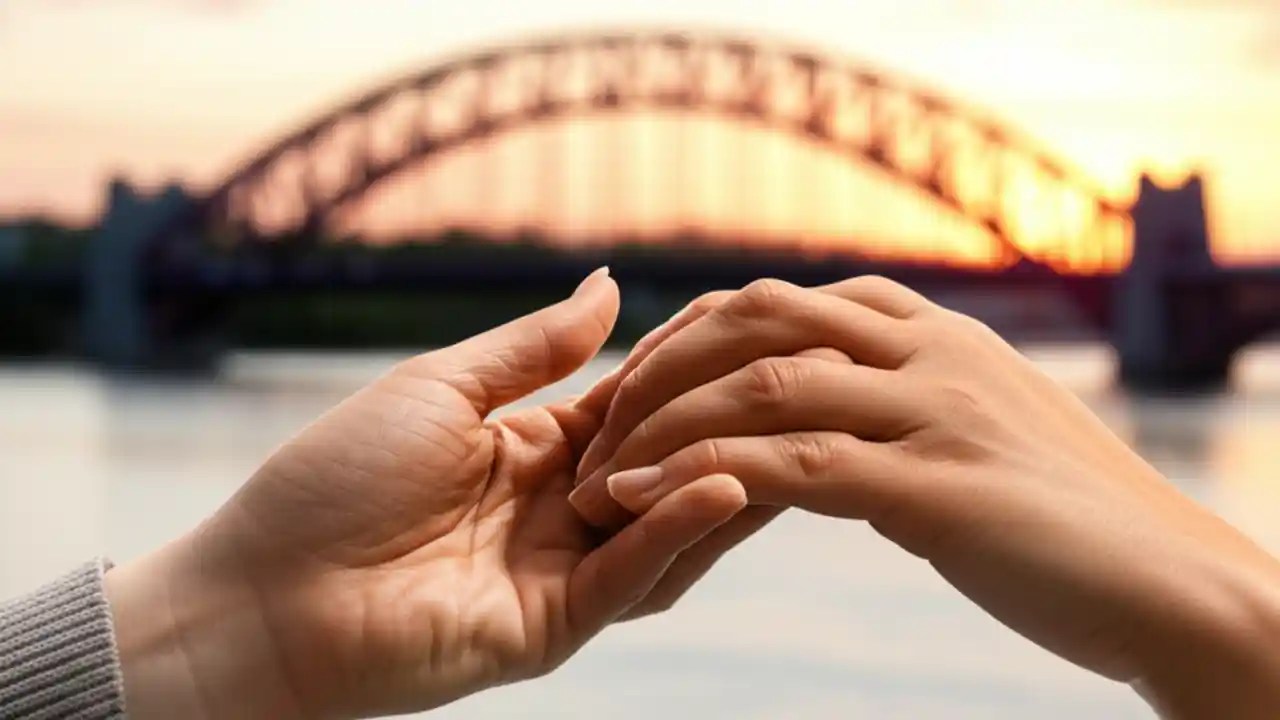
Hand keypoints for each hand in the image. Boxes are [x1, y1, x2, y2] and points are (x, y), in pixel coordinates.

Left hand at [104, 269, 747, 719]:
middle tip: (801, 385)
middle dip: (723, 427)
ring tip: (783, 433)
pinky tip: (722, 483)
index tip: (749, 333)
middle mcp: (557, 510)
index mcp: (530, 449)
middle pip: (662, 465)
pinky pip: (629, 577)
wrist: (267, 590)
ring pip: (663, 527)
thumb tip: (611, 285)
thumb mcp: (441, 387)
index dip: (684, 372)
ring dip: (719, 480)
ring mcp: (560, 571)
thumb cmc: (334, 478)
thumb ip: (534, 348)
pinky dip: (676, 531)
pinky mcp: (553, 627)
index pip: (630, 407)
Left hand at [570, 277, 1279, 718]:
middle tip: (600, 416)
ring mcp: (934, 413)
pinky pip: (796, 463)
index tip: (640, 373)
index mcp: (937, 333)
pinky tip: (646, 501)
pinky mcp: (935, 489)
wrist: (1172, 581)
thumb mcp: (985, 430)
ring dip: (664, 424)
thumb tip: (839, 414)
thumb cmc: (1072, 519)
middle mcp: (930, 353)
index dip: (697, 329)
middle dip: (664, 359)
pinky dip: (706, 475)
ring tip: (597, 474)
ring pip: (765, 385)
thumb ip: (912, 402)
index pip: (787, 300)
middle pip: (760, 317)